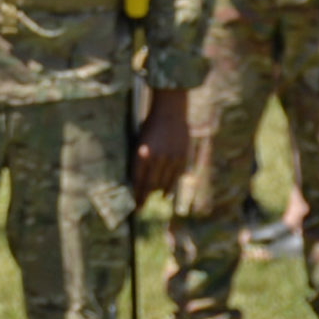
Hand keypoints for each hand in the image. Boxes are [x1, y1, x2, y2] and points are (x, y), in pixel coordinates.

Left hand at [133, 88, 188, 202]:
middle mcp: (156, 158)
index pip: (138, 180)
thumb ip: (140, 160)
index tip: (135, 205)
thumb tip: (138, 179)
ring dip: (158, 192)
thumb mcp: (140, 141)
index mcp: (142, 153)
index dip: (137, 194)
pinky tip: (166, 192)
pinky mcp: (182, 157)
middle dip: (145, 197)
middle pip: (150, 184)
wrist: (169, 112)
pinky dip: (170, 186)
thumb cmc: (150, 126)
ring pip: (164, 183)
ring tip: (154, 199)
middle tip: (142, 206)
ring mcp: (171, 158)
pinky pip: (176, 177)